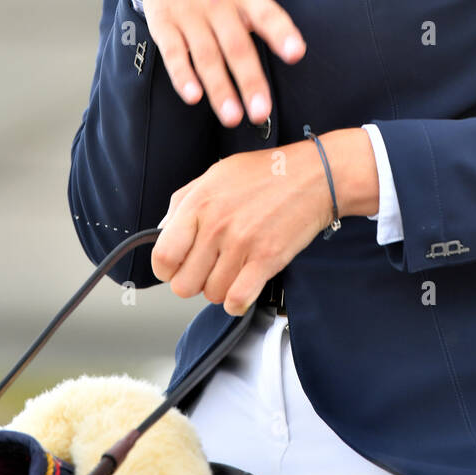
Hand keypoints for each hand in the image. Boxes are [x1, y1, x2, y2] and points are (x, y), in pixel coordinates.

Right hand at [133, 0, 305, 128]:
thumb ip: (261, 13)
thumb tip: (288, 47)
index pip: (267, 13)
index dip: (281, 33)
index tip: (296, 53)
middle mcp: (217, 5)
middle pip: (236, 46)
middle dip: (250, 81)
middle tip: (261, 111)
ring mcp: (189, 15)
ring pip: (206, 56)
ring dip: (219, 89)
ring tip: (233, 117)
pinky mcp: (164, 25)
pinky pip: (173, 53)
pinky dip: (183, 76)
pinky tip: (193, 96)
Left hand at [150, 141, 335, 315]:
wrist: (313, 176)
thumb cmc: (265, 173)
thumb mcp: (215, 175)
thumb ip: (183, 202)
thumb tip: (162, 231)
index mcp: (199, 203)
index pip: (163, 257)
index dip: (166, 269)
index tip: (176, 267)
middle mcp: (217, 225)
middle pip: (184, 285)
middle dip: (194, 282)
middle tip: (208, 268)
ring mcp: (242, 244)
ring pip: (211, 295)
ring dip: (220, 288)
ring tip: (232, 268)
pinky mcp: (267, 259)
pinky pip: (237, 300)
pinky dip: (237, 301)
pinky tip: (242, 286)